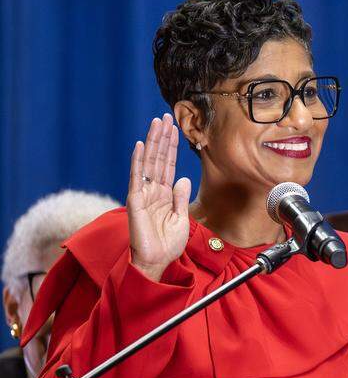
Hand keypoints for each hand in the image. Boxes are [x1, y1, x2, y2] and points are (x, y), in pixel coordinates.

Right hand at [128, 115, 191, 281]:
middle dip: (162, 137)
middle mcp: (153, 191)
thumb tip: (182, 177)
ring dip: (152, 142)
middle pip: (158, 158)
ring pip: (148, 162)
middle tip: (165, 116)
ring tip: (156, 123)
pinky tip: (141, 145)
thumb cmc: (168, 244)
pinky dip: (138, 161)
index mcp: (164, 194)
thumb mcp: (182, 218)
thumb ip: (180, 197)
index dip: (172, 147)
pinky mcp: (135, 200)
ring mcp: (143, 194)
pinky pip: (137, 177)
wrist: (156, 261)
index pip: (168, 165)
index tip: (175, 129)